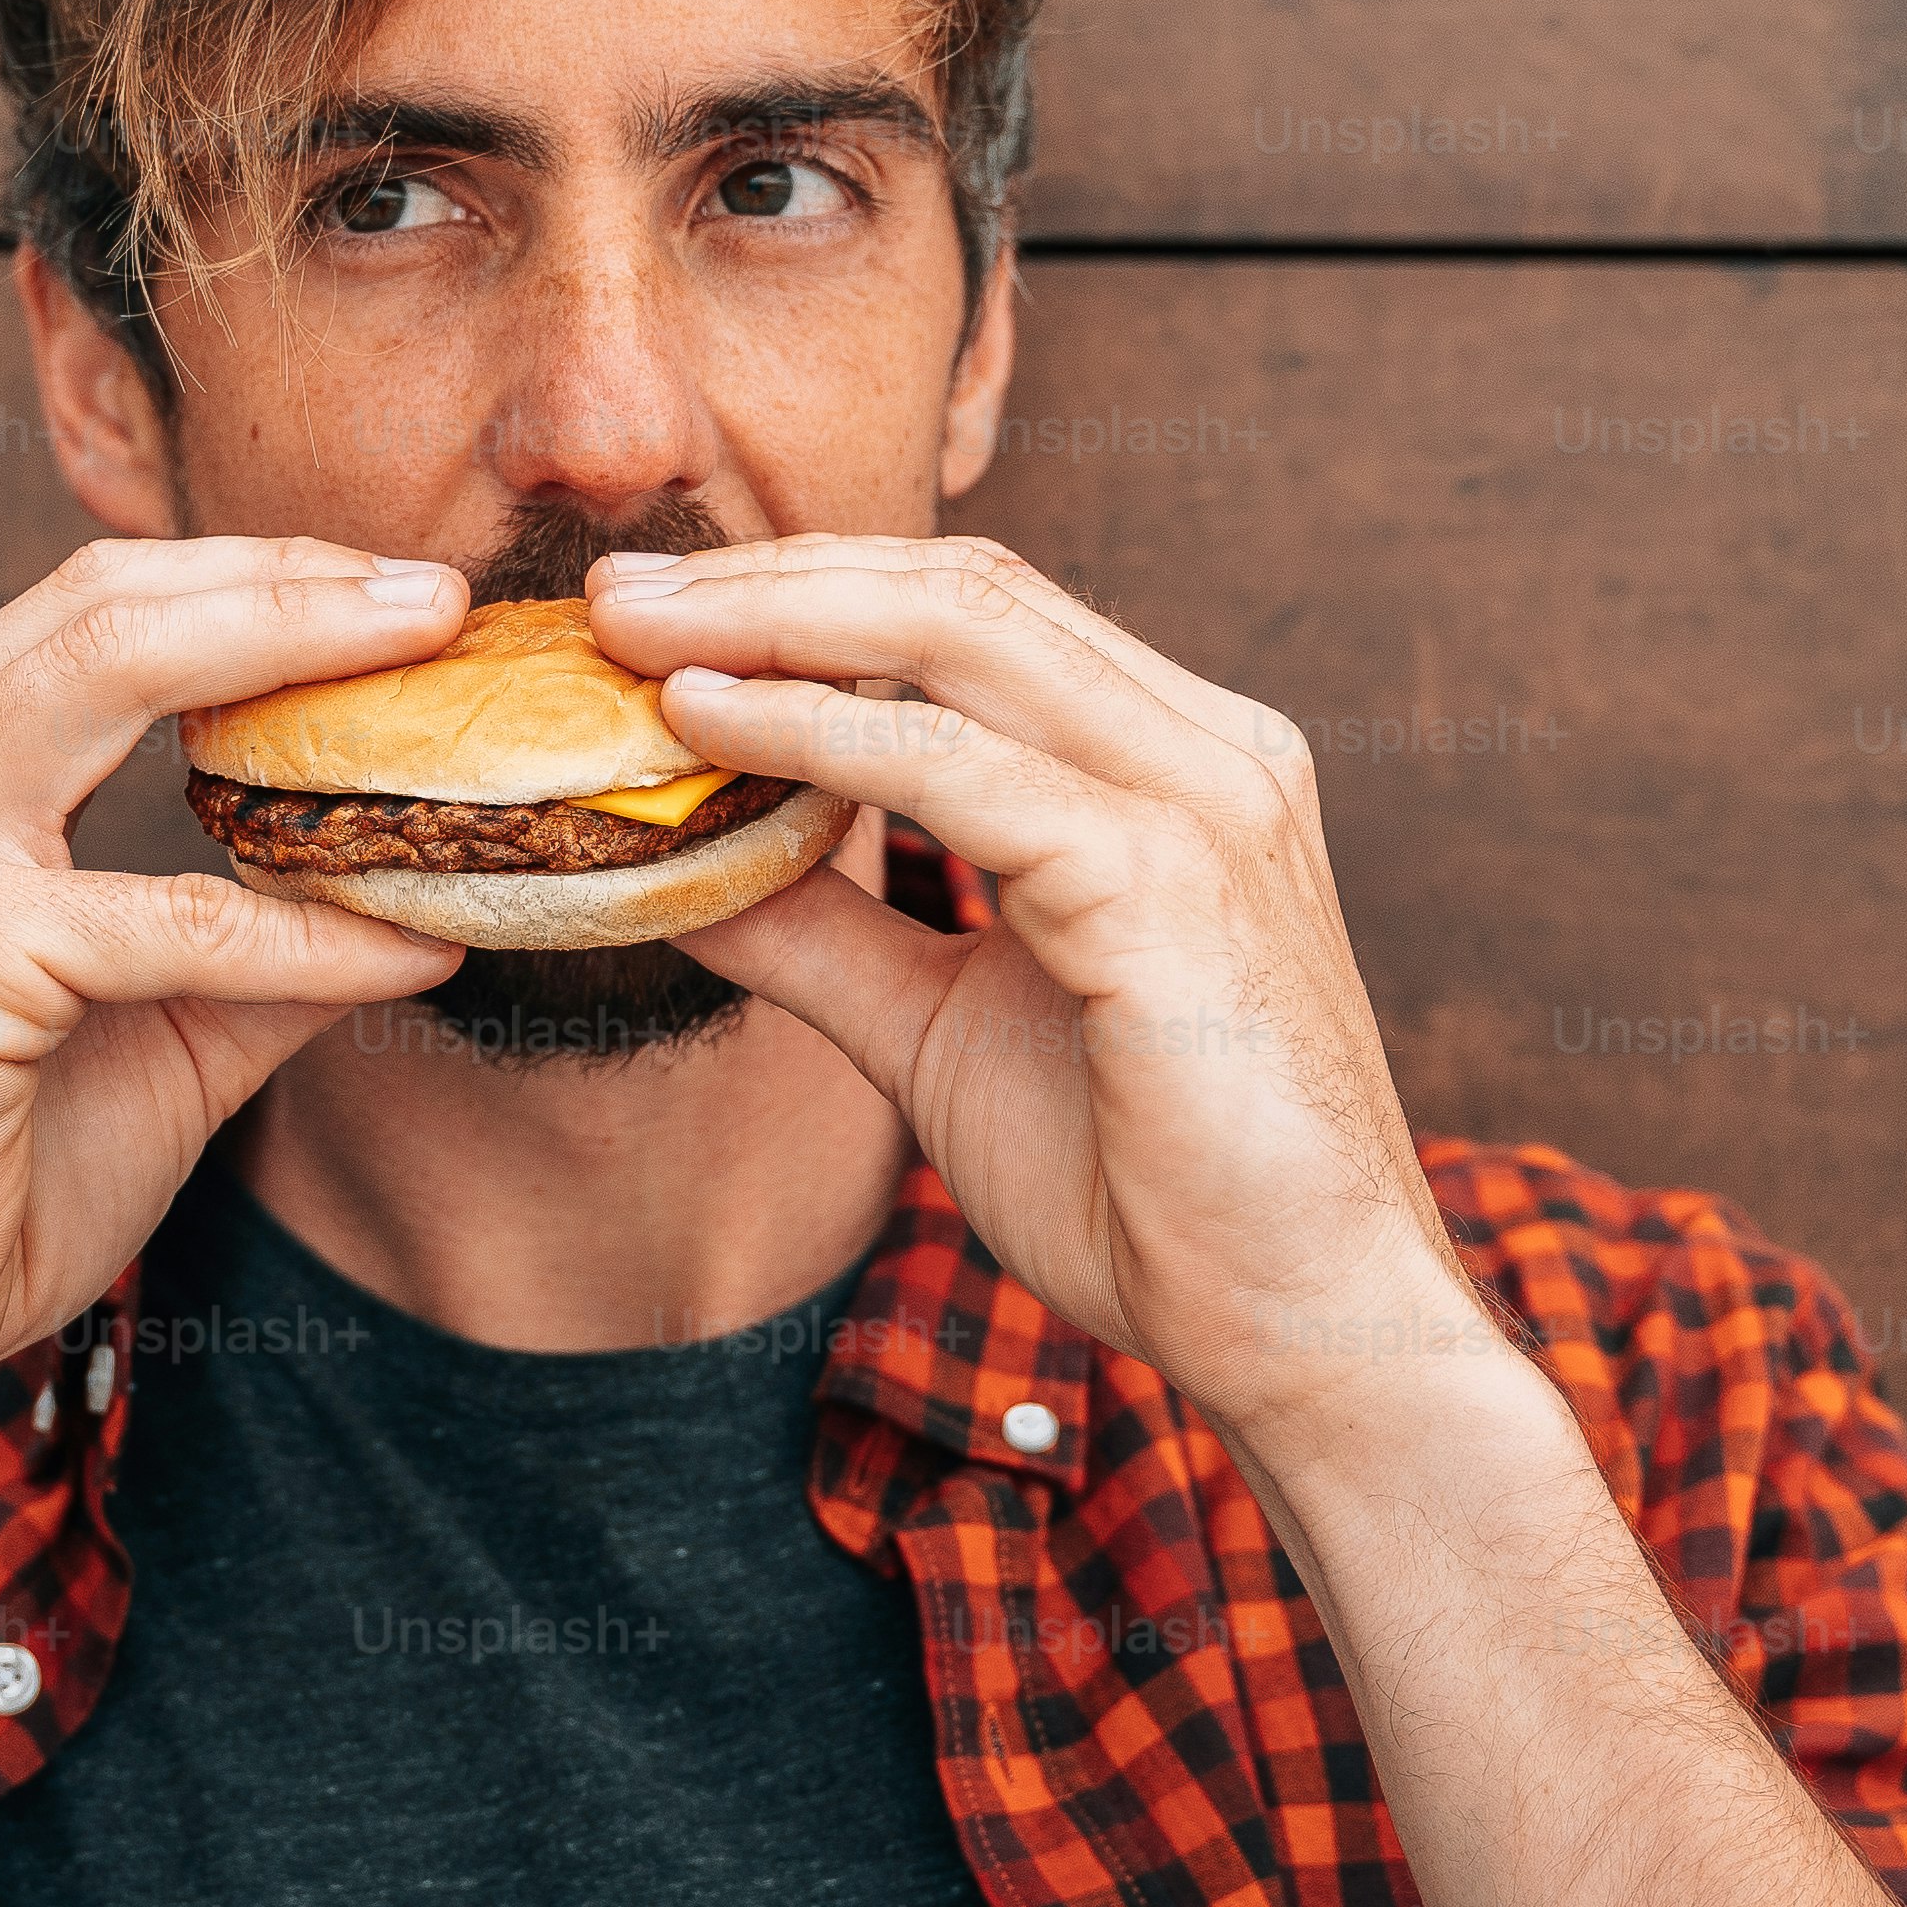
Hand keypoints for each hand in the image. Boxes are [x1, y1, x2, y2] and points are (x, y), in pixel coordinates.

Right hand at [0, 538, 474, 1471]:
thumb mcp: (156, 1038)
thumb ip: (262, 944)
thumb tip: (418, 894)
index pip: (93, 612)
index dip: (252, 579)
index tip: (399, 593)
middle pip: (106, 601)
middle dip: (288, 577)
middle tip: (440, 594)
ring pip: (118, 671)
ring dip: (294, 653)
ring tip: (433, 666)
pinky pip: (173, 914)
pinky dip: (306, 929)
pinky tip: (409, 950)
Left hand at [585, 535, 1569, 1504]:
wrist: (1296, 1331)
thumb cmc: (1149, 1190)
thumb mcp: (939, 1028)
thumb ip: (824, 932)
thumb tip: (673, 869)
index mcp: (1176, 764)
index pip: (978, 613)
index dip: (809, 589)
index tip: (656, 610)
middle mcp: (1208, 750)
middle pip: (965, 588)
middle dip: (772, 574)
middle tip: (610, 591)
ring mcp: (1205, 804)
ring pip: (964, 636)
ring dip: (777, 621)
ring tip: (633, 634)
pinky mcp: (1171, 887)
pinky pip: (965, 771)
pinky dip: (822, 733)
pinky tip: (710, 726)